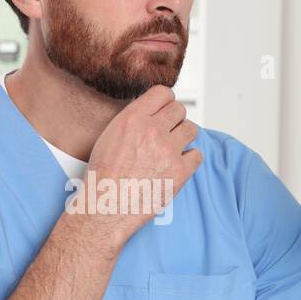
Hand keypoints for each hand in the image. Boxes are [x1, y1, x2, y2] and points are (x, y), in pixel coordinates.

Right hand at [71, 84, 201, 248]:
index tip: (164, 110)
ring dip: (183, 137)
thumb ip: (132, 121)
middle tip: (168, 133)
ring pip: (191, 130)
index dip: (165, 101)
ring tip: (172, 148)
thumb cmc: (103, 176)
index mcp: (133, 118)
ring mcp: (168, 151)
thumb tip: (150, 113)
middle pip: (179, 110)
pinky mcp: (180, 171)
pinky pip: (197, 155)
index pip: (163, 92)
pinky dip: (190, 159)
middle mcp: (153, 130)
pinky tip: (177, 165)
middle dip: (175, 120)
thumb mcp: (109, 135)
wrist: (106, 207)